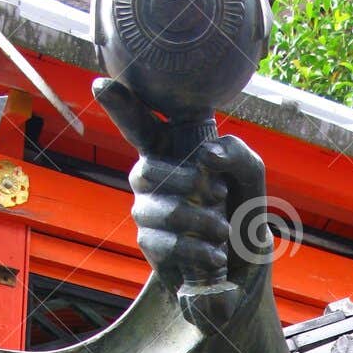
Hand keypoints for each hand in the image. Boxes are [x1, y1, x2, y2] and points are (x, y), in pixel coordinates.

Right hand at [94, 76, 271, 321]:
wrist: (244, 267)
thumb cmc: (242, 213)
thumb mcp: (251, 177)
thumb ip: (238, 154)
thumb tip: (206, 155)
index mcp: (172, 150)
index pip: (139, 123)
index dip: (120, 104)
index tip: (101, 84)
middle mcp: (152, 176)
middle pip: (144, 171)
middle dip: (185, 184)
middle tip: (218, 195)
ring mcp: (147, 210)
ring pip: (156, 210)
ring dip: (198, 221)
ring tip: (223, 230)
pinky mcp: (151, 244)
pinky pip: (161, 242)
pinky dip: (195, 249)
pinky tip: (214, 255)